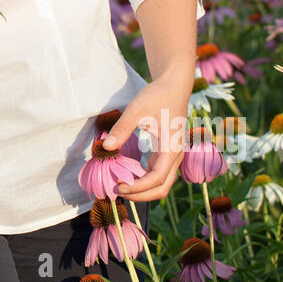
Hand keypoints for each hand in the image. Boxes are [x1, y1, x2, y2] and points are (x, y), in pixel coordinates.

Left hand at [100, 72, 192, 202]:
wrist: (174, 86)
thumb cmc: (158, 96)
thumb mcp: (137, 109)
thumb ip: (122, 128)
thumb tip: (106, 147)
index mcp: (171, 149)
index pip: (157, 179)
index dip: (138, 188)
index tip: (119, 186)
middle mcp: (175, 156)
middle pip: (162, 188)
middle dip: (141, 195)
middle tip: (118, 191)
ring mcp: (173, 156)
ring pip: (162, 183)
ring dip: (143, 189)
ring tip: (121, 185)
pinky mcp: (168, 152)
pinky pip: (158, 173)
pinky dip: (144, 179)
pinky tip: (128, 174)